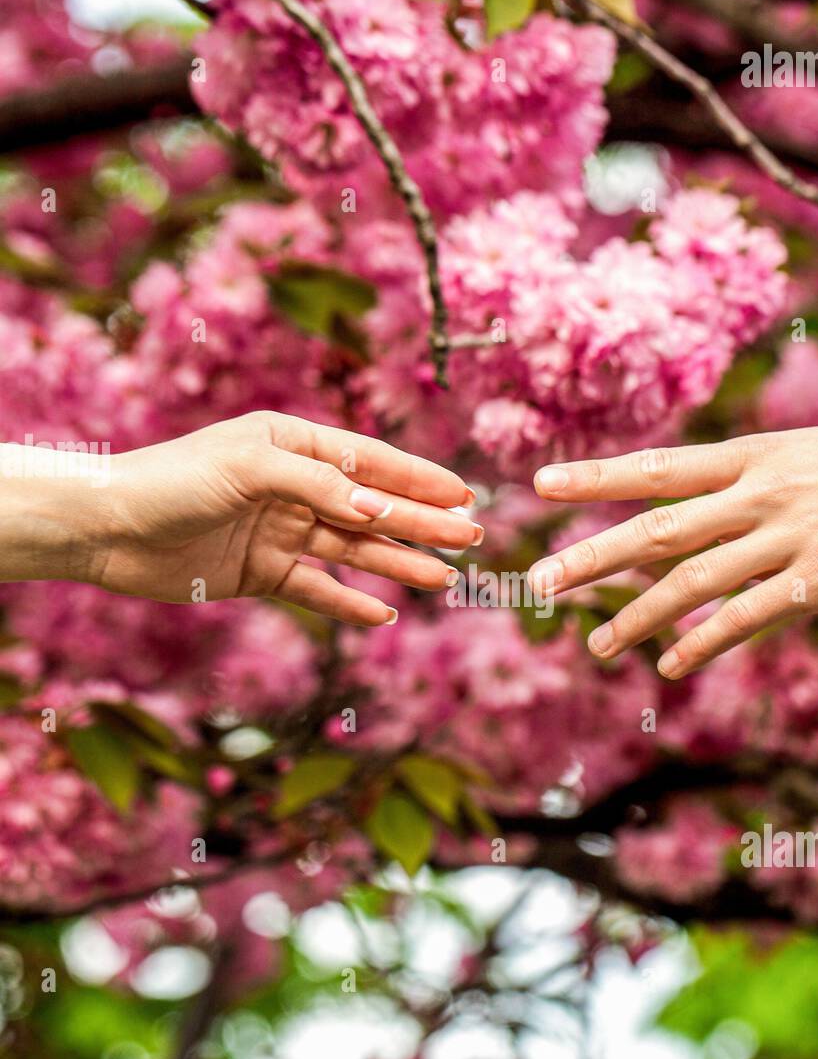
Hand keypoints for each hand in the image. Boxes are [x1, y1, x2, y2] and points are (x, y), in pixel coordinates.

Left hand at [5, 412, 479, 625]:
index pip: (368, 462)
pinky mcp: (260, 573)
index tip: (463, 494)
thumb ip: (321, 488)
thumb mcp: (251, 470)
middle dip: (421, 523)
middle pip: (370, 509)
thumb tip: (381, 512)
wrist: (107, 529)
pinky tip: (384, 615)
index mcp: (291, 444)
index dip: (418, 479)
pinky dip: (348, 603)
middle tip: (470, 539)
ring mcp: (278, 531)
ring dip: (396, 564)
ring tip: (442, 580)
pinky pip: (316, 589)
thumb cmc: (173, 480)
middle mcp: (291, 486)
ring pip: (352, 551)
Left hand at [529, 416, 817, 677]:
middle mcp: (761, 493)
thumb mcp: (810, 457)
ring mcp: (789, 537)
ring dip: (637, 616)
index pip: (658, 467)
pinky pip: (746, 617)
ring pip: (692, 582)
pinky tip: (670, 665)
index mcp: (755, 455)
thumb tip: (710, 512)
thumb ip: (755, 485)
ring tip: (596, 644)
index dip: (595, 477)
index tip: (539, 484)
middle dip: (592, 558)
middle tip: (537, 583)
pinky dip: (702, 643)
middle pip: (659, 528)